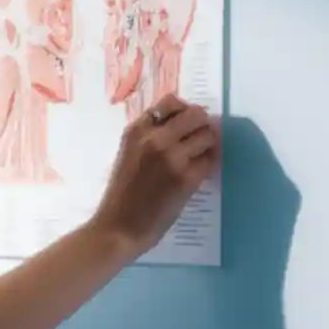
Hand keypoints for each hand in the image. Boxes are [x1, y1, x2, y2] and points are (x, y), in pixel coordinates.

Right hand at [91, 94, 220, 254]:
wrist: (118, 227)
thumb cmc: (120, 194)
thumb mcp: (127, 154)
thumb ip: (148, 137)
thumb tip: (180, 125)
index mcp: (136, 130)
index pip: (171, 102)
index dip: (184, 111)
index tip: (185, 124)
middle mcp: (155, 138)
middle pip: (196, 114)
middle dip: (202, 124)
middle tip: (199, 139)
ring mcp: (172, 157)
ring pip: (208, 135)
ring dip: (208, 145)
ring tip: (198, 157)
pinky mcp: (187, 178)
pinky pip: (210, 160)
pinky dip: (208, 164)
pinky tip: (198, 173)